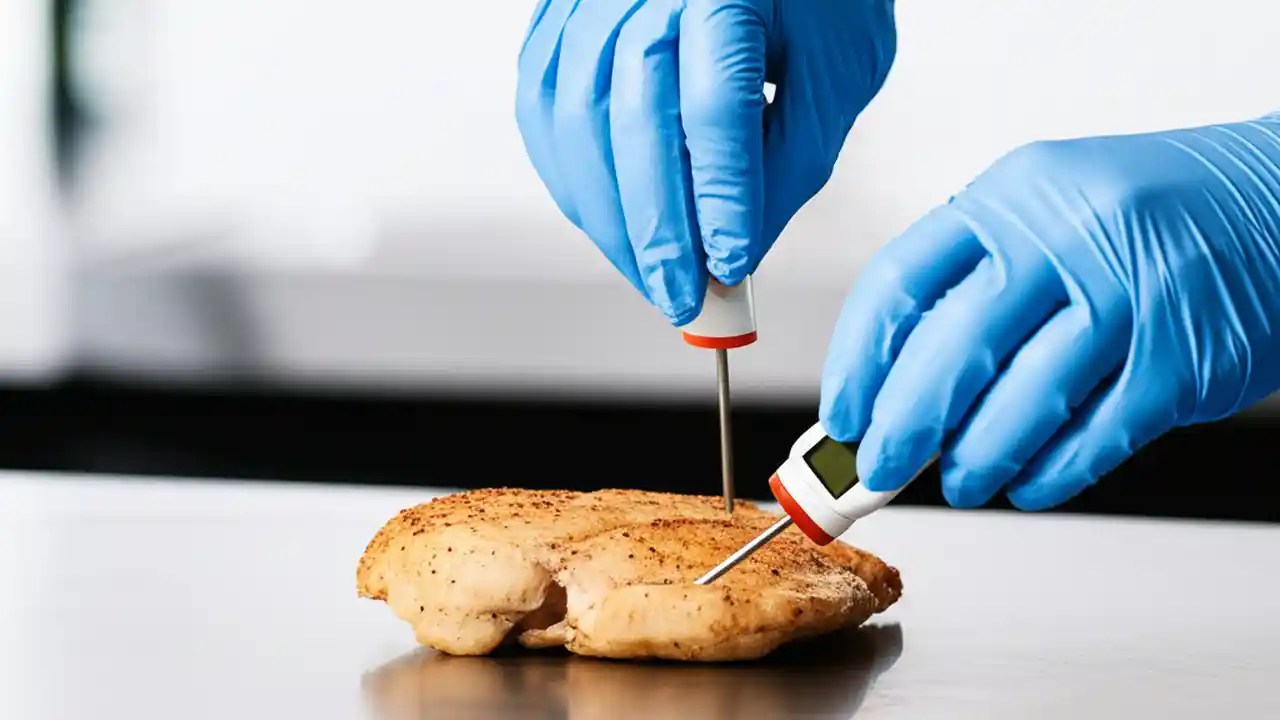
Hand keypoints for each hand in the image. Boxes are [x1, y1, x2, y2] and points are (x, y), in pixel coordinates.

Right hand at [516, 0, 895, 323]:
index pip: (716, 109)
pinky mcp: (558, 14)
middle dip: (656, 229)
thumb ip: (789, 162)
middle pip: (632, 120)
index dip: (719, 201)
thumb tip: (735, 256)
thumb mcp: (837, 72)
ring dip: (607, 217)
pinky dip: (568, 177)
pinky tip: (604, 219)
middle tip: (680, 298)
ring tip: (647, 274)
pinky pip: (542, 107)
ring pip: (573, 121)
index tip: (731, 268)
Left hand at [820, 116, 1279, 508]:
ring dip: (976, 460)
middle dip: (904, 427)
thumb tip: (894, 386)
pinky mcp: (1183, 360)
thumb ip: (973, 285)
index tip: (843, 414)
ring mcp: (1130, 298)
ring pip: (1022, 403)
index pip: (899, 283)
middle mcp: (1067, 238)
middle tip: (880, 469)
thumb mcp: (1045, 213)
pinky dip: (1051, 473)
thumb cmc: (1144, 214)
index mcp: (1012, 197)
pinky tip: (1028, 483)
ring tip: (960, 482)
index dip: (858, 362)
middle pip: (951, 350)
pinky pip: (1095, 438)